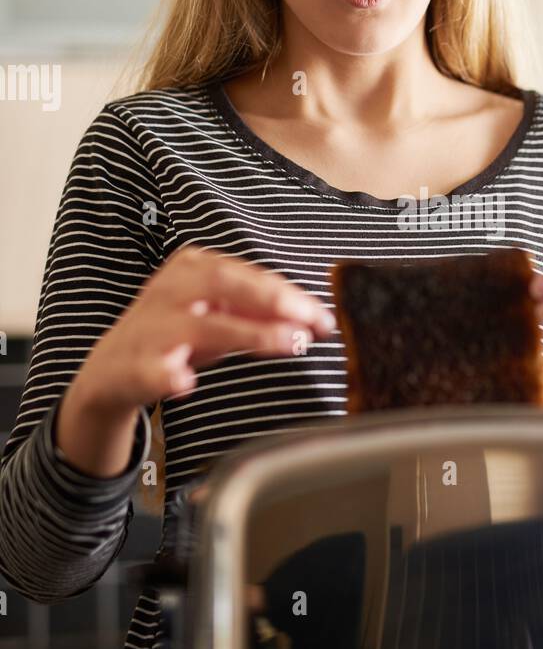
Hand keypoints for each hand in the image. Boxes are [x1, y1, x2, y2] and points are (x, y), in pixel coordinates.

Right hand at [72, 243, 335, 417]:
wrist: (112, 371)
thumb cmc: (176, 335)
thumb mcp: (219, 315)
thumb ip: (261, 313)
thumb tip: (313, 318)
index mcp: (192, 267)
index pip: (249, 275)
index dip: (291, 294)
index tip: (324, 316)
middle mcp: (171, 290)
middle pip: (225, 284)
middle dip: (274, 300)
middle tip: (311, 324)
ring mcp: (152, 328)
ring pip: (202, 325)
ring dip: (251, 334)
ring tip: (290, 344)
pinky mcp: (135, 366)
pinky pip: (154, 370)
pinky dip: (170, 375)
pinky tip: (185, 381)